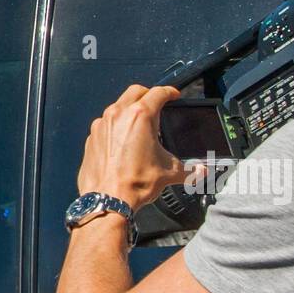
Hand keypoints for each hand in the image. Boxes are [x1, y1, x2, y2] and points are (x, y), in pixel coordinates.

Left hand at [77, 84, 205, 211]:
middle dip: (148, 94)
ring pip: (118, 106)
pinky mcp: (91, 138)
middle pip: (135, 92)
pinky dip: (115, 126)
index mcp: (140, 116)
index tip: (173, 96)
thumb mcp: (169, 173)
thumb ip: (191, 169)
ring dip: (130, 109)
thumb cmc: (134, 184)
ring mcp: (101, 125)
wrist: (107, 200)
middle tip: (157, 104)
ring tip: (140, 122)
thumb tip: (202, 171)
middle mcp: (118, 115)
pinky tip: (122, 139)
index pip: (158, 93)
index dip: (169, 92)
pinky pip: (105, 124)